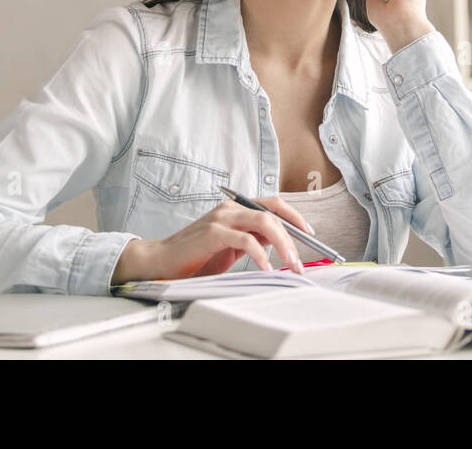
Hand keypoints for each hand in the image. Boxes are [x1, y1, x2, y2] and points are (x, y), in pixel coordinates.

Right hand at [111, 196, 314, 283]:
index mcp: (236, 208)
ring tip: (291, 262)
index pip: (273, 204)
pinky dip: (260, 254)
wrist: (162, 260)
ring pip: (263, 221)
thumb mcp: (232, 246)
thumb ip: (254, 237)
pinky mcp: (213, 233)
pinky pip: (246, 240)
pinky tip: (265, 267)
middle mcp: (231, 207)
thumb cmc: (196, 255)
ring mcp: (222, 217)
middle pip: (272, 211)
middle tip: (302, 258)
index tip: (310, 233)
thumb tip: (282, 239)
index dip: (294, 216)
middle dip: (293, 233)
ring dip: (283, 243)